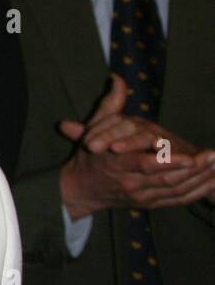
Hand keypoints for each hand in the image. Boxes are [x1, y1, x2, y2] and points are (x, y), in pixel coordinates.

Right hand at [58, 76, 214, 217]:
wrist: (83, 189)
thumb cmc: (89, 156)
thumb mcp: (93, 130)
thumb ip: (109, 106)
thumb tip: (117, 79)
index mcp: (115, 165)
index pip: (145, 164)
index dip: (169, 162)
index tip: (190, 156)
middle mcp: (130, 184)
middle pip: (167, 180)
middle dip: (193, 169)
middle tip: (213, 156)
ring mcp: (142, 197)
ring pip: (177, 191)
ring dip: (200, 179)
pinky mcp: (152, 204)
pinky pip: (179, 200)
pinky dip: (198, 192)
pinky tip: (213, 181)